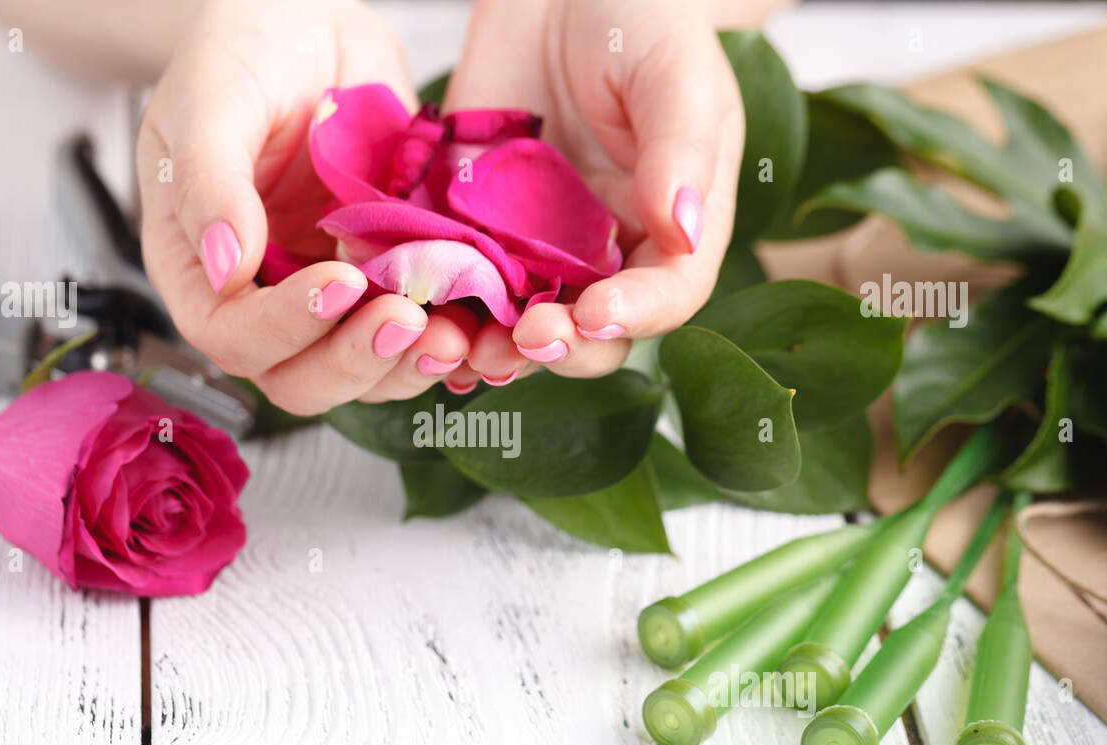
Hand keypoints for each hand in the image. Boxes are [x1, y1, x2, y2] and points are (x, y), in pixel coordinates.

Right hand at [137, 0, 474, 415]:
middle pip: (301, 377)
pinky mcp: (387, 279)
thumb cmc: (240, 52)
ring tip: (455, 335)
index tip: (339, 283)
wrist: (308, 23)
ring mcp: (331, 294)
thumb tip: (223, 267)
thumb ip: (209, 181)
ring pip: (365, 370)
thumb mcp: (210, 101)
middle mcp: (266, 297)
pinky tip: (480, 327)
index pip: (233, 336)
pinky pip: (416, 332)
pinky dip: (448, 338)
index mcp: (203, 269)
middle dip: (357, 361)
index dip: (285, 328)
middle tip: (409, 319)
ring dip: (409, 364)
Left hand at [439, 0, 743, 391]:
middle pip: (590, 333)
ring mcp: (538, 250)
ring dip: (495, 348)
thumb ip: (680, 150)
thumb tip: (684, 230)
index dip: (635, 315)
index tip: (597, 313)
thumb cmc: (636, 19)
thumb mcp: (673, 74)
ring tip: (470, 350)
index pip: (665, 296)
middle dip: (560, 345)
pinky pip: (460, 287)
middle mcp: (606, 254)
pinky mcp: (478, 233)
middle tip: (527, 338)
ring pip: (519, 326)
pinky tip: (422, 322)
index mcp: (670, 228)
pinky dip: (442, 313)